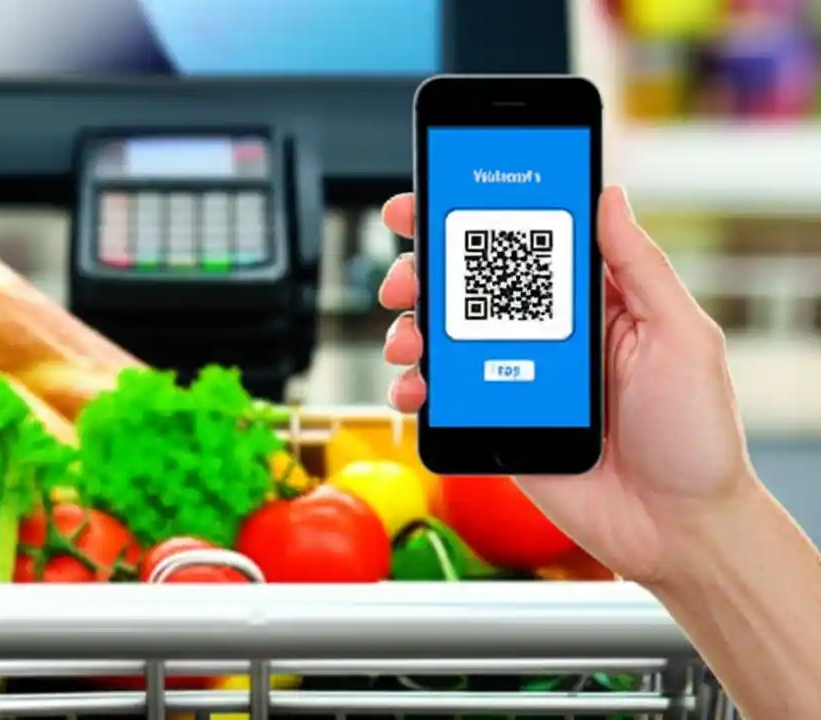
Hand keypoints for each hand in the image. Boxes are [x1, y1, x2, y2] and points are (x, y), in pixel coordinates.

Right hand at [379, 186, 757, 583]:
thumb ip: (641, 268)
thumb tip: (609, 196)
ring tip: (407, 339)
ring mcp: (516, 378)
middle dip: (424, 270)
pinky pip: (442, 396)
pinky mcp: (496, 422)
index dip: (479, 215)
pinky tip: (413, 389)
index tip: (437, 194)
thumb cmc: (694, 436)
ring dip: (411, 329)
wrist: (675, 528)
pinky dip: (414, 388)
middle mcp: (548, 335)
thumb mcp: (683, 337)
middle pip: (470, 286)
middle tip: (404, 275)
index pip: (528, 243)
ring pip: (445, 338)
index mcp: (592, 304)